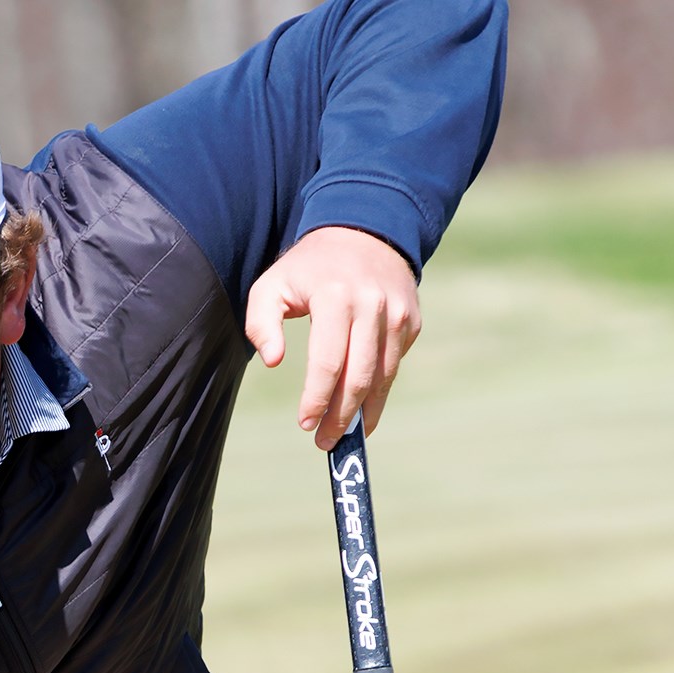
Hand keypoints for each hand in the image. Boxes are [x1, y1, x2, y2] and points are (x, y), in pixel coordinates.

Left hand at [244, 226, 421, 450]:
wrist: (364, 230)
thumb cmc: (308, 267)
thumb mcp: (272, 285)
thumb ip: (261, 323)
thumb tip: (273, 362)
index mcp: (335, 297)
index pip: (328, 363)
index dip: (317, 400)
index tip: (305, 424)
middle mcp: (372, 305)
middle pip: (359, 377)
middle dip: (342, 417)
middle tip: (326, 442)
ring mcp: (398, 314)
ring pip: (383, 377)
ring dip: (365, 412)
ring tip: (347, 435)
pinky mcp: (412, 321)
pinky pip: (394, 364)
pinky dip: (380, 389)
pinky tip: (364, 406)